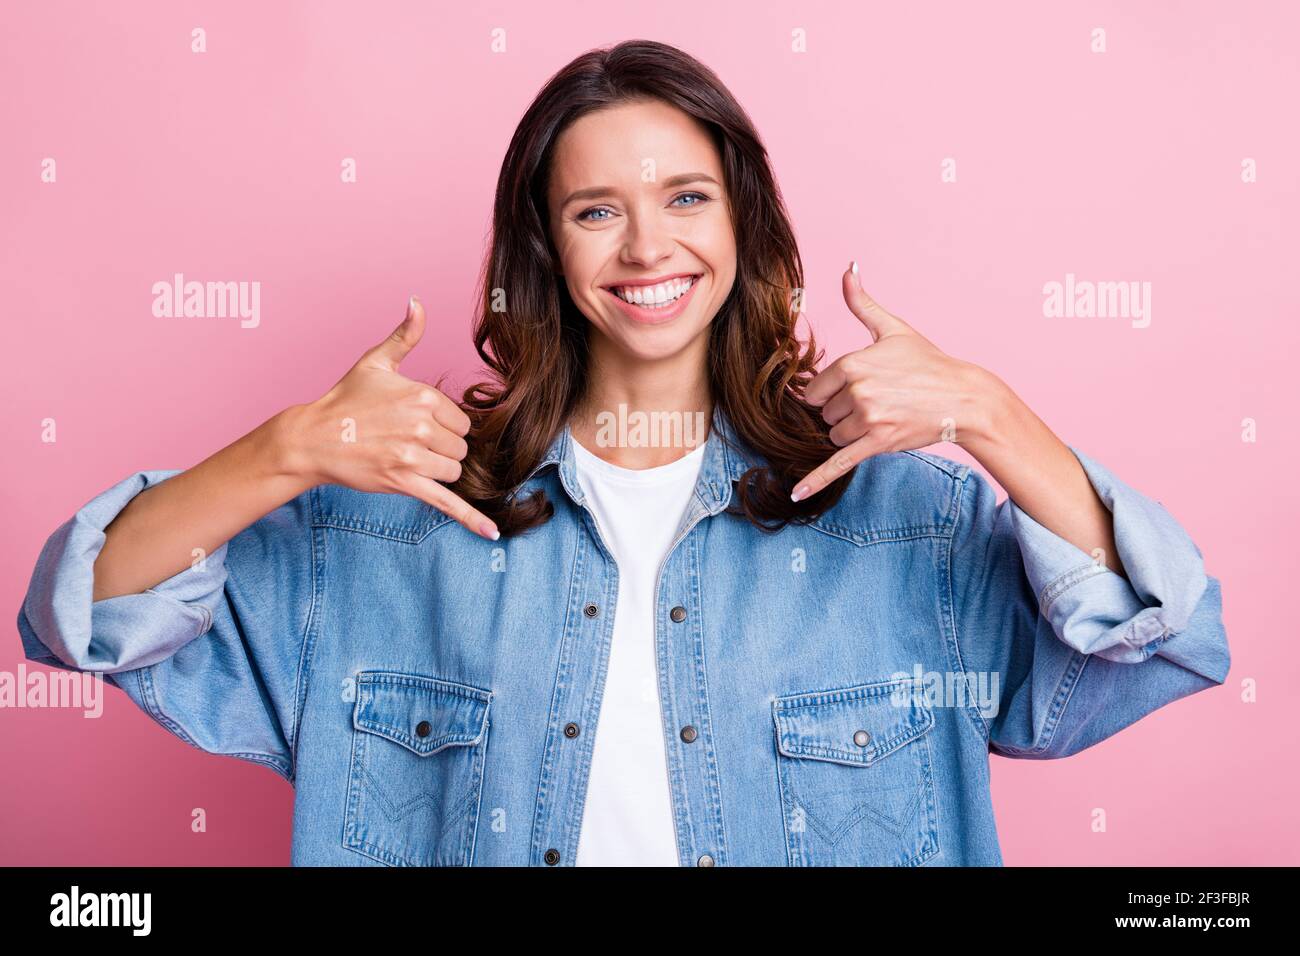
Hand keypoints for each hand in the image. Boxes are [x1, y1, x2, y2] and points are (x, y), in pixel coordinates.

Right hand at [281, 296, 499, 540]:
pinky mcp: (404, 482)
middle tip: (409, 445)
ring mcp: (413, 456)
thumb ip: (404, 336)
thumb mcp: (376, 363)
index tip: (418, 427)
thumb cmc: (345, 401)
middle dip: (442, 450)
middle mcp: (421, 425)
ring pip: (453, 472)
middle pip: (461, 448)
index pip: (462, 422)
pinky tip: (491, 535)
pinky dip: (471, 519)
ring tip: (408, 461)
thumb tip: (417, 302)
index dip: (444, 428)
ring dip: (438, 471)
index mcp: (422, 396)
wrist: (312, 437)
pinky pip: (447, 503)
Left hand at [790, 263, 1003, 501]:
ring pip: (833, 434)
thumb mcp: (893, 330)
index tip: (855, 389)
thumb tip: (847, 270)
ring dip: (850, 432)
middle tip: (876, 403)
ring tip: (882, 418)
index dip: (831, 392)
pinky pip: (838, 463)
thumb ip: (863, 303)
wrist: (963, 397)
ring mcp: (868, 418)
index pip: (815, 388)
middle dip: (842, 412)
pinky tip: (796, 494)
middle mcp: (857, 390)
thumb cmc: (927, 363)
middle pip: (823, 413)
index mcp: (853, 362)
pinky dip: (815, 480)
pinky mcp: (878, 443)